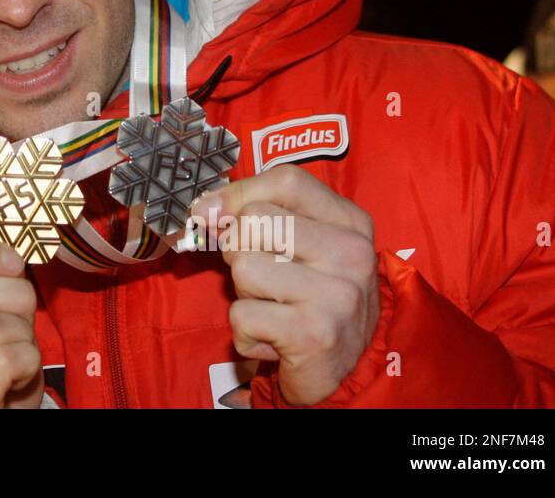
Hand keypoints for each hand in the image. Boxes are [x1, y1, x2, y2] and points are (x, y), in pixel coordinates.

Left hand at [192, 164, 380, 404]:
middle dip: (239, 250)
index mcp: (351, 222)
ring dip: (244, 294)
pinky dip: (244, 332)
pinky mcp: (314, 334)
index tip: (215, 213)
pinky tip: (273, 339)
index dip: (238, 193)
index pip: (285, 180)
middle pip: (253, 220)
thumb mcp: (301, 245)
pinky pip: (241, 315)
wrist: (346, 372)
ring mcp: (337, 294)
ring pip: (243, 266)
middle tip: (264, 278)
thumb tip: (203, 208)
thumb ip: (258, 214)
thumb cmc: (311, 299)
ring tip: (273, 309)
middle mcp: (351, 253)